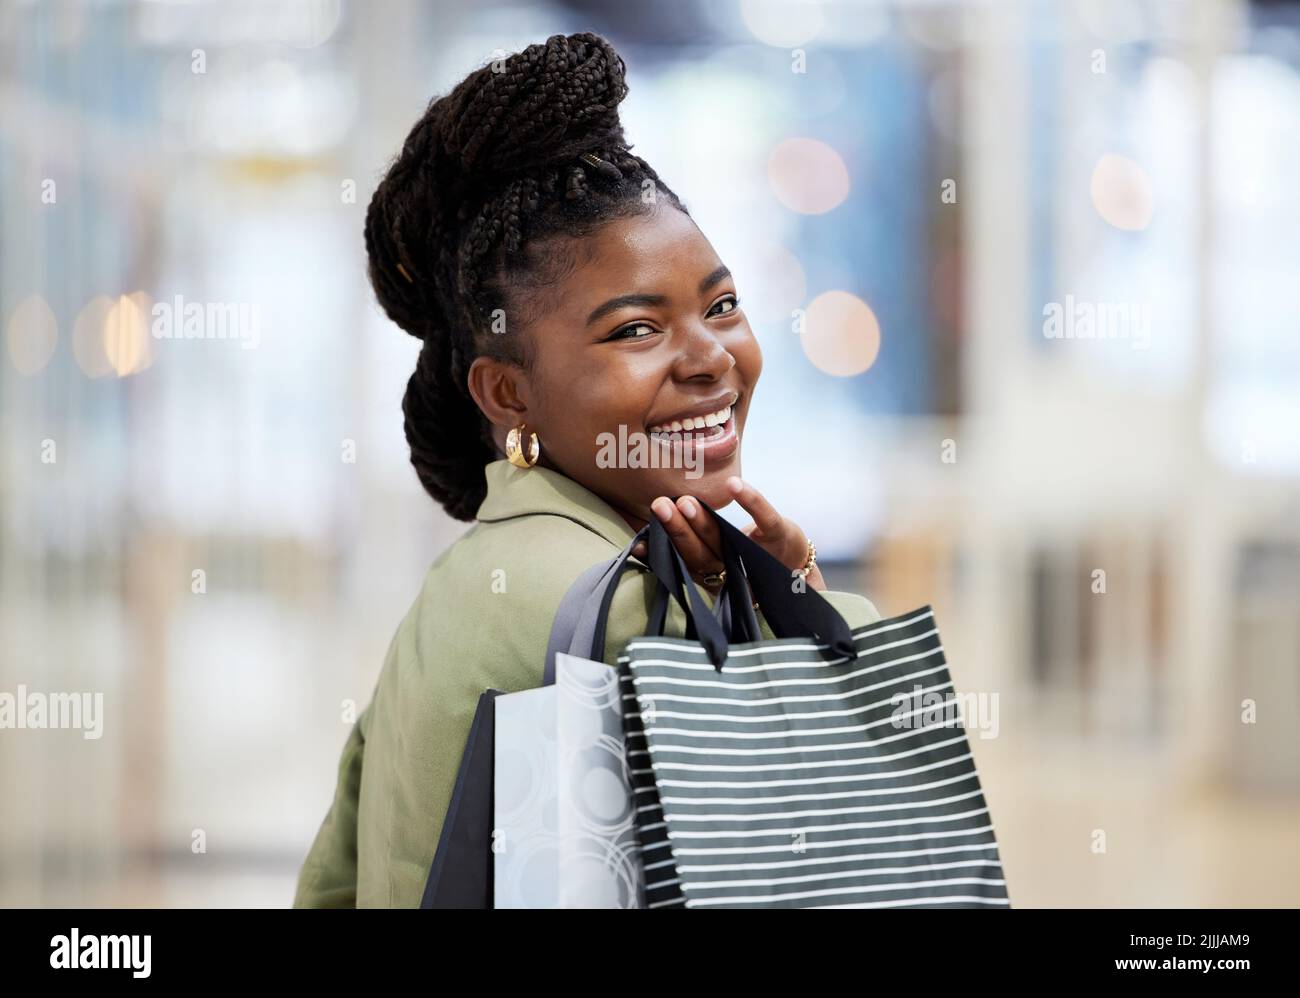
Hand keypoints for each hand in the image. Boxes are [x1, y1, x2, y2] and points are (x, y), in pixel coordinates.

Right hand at [631, 477, 823, 592]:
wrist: (798, 570)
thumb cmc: (746, 557)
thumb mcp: (714, 553)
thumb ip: (684, 544)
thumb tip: (641, 542)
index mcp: (712, 571)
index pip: (683, 562)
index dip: (661, 556)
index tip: (639, 545)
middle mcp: (730, 568)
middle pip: (700, 553)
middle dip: (679, 530)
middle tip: (660, 507)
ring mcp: (755, 553)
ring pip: (723, 541)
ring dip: (703, 522)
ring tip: (684, 502)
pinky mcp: (780, 536)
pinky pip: (765, 519)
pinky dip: (751, 501)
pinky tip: (734, 486)